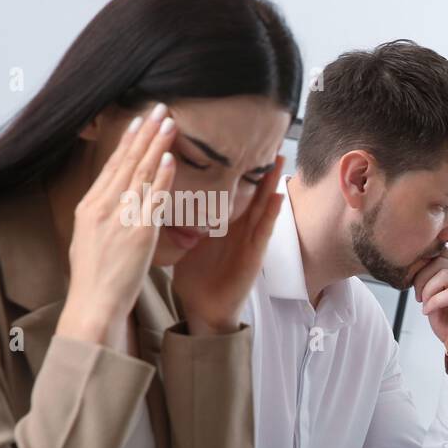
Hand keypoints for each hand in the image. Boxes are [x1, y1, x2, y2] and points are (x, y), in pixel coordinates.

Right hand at [57, 104, 177, 345]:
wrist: (94, 303)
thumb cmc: (95, 278)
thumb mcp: (91, 239)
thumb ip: (104, 216)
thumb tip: (113, 201)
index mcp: (90, 207)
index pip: (113, 166)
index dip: (128, 142)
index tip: (140, 121)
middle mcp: (103, 207)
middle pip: (127, 162)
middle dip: (145, 133)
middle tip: (159, 108)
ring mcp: (120, 218)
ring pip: (141, 174)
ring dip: (157, 146)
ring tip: (170, 122)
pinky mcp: (138, 232)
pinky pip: (152, 199)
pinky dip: (161, 177)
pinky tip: (169, 158)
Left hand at [172, 155, 284, 335]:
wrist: (203, 308)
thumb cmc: (197, 276)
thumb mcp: (186, 239)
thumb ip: (184, 217)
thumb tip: (166, 192)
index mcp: (222, 222)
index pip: (232, 188)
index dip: (237, 166)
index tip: (239, 139)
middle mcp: (239, 229)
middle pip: (253, 192)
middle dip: (262, 168)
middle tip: (271, 138)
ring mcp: (249, 242)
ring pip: (262, 207)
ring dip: (273, 184)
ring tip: (281, 160)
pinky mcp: (253, 257)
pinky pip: (263, 233)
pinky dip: (271, 216)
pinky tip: (278, 199)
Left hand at [413, 248, 447, 369]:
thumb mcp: (433, 299)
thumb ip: (428, 281)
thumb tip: (413, 265)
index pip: (440, 251)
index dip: (422, 265)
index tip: (414, 284)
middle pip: (440, 260)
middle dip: (421, 278)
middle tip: (417, 297)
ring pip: (445, 275)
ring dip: (428, 290)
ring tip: (424, 305)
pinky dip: (434, 302)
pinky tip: (428, 311)